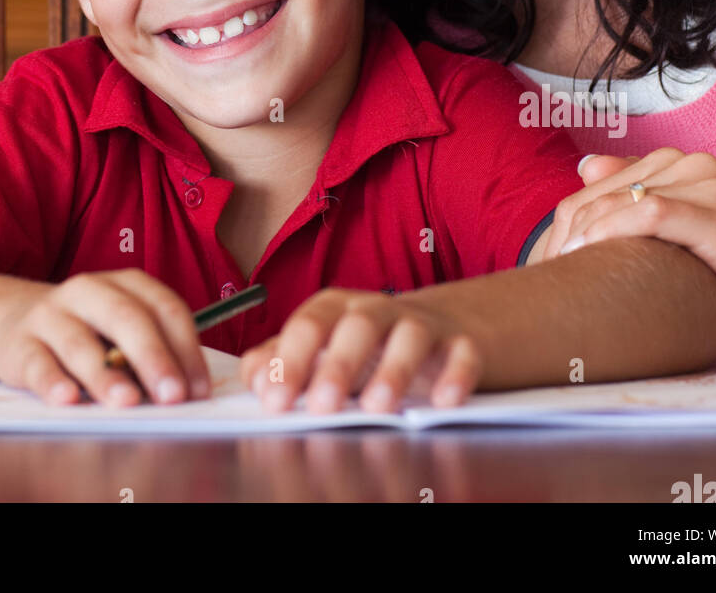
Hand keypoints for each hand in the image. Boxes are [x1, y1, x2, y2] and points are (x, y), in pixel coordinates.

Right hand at [0, 268, 211, 405]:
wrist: (11, 322)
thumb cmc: (85, 333)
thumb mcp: (120, 331)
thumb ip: (150, 353)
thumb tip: (186, 395)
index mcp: (125, 283)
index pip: (164, 308)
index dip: (186, 348)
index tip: (198, 390)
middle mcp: (88, 291)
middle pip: (126, 318)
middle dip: (153, 357)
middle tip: (173, 396)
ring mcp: (50, 314)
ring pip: (79, 342)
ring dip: (105, 375)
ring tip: (127, 402)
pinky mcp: (18, 344)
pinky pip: (37, 363)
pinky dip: (53, 382)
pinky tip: (68, 400)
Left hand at [239, 287, 481, 413]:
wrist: (439, 328)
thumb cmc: (366, 345)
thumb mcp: (322, 350)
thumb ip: (282, 360)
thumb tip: (253, 378)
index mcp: (336, 309)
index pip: (308, 325)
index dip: (289, 360)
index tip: (275, 400)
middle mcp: (378, 310)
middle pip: (357, 324)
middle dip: (338, 364)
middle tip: (321, 406)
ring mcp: (422, 323)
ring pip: (410, 334)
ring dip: (394, 369)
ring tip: (378, 407)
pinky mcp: (461, 343)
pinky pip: (462, 351)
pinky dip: (455, 374)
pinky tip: (443, 401)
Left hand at [545, 148, 715, 365]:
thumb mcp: (678, 236)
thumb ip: (637, 196)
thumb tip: (585, 164)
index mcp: (677, 165)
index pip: (596, 187)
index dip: (562, 224)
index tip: (541, 263)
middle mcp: (693, 165)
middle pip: (602, 193)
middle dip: (566, 232)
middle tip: (544, 273)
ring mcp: (712, 189)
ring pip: (623, 200)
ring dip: (584, 234)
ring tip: (560, 269)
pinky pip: (654, 214)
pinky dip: (616, 231)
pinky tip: (590, 255)